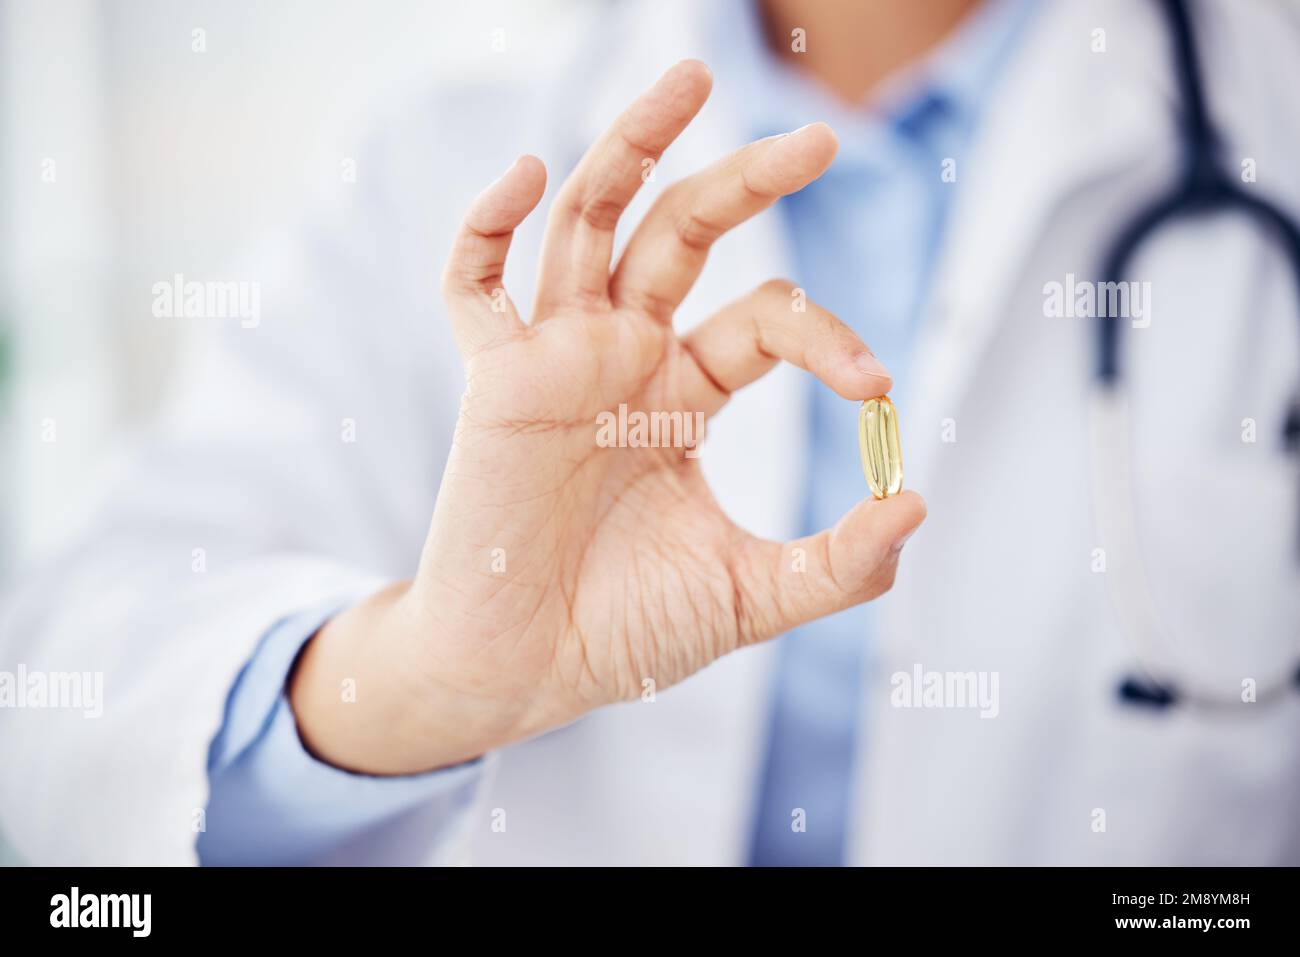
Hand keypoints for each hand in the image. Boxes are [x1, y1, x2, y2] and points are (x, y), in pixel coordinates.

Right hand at [290, 60, 925, 774]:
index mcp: (685, 395)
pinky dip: (487, 225)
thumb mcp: (748, 595)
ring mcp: (558, 358)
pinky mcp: (494, 379)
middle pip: (683, 234)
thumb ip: (837, 565)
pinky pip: (474, 284)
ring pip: (590, 222)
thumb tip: (916, 504)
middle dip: (746, 180)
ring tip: (688, 77)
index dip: (826, 336)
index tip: (877, 383)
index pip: (764, 321)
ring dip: (632, 146)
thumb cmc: (625, 630)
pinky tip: (522, 169)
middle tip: (822, 137)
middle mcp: (624, 356)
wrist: (524, 671)